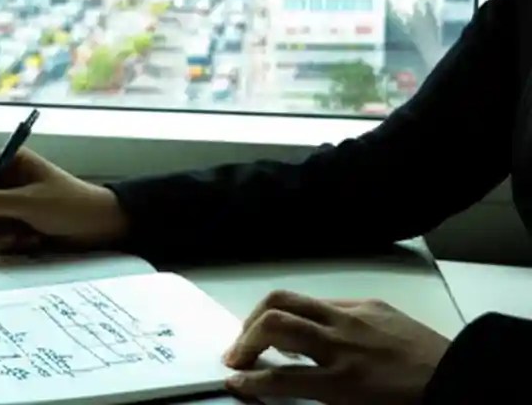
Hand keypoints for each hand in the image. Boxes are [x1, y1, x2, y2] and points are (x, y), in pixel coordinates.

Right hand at [0, 148, 127, 253]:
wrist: (103, 229)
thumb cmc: (69, 206)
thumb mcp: (26, 203)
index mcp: (8, 162)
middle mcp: (5, 180)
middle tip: (0, 234)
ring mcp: (9, 203)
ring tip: (22, 238)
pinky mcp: (15, 224)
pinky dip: (7, 242)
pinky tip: (30, 242)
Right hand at [223, 289, 449, 403]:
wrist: (461, 380)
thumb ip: (318, 395)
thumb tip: (284, 384)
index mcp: (342, 382)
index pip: (277, 379)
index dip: (248, 380)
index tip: (233, 381)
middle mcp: (341, 344)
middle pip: (274, 323)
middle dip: (244, 338)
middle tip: (236, 355)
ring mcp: (354, 317)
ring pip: (289, 299)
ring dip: (261, 315)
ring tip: (254, 331)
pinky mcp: (370, 304)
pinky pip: (323, 301)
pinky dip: (303, 313)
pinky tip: (306, 327)